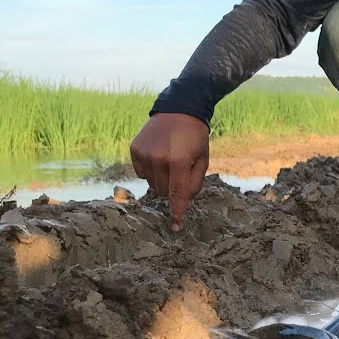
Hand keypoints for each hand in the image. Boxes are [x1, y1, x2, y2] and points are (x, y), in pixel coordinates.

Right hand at [130, 113, 210, 230]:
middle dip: (172, 189)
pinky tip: (158, 156)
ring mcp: (145, 153)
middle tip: (179, 173)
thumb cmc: (195, 138)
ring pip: (152, 184)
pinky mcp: (135, 149)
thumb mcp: (203, 159)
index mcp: (180, 161)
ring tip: (169, 160)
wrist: (179, 110)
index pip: (177, 195)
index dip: (177, 213)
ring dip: (161, 179)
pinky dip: (150, 170)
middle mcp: (159, 158)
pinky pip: (141, 173)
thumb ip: (194, 183)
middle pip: (163, 192)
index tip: (176, 228)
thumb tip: (183, 203)